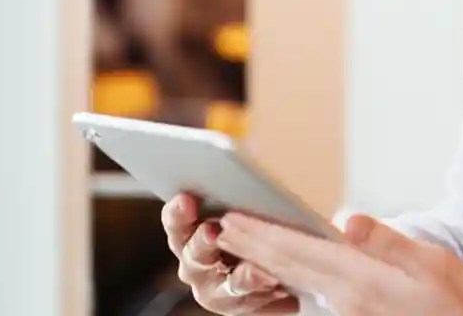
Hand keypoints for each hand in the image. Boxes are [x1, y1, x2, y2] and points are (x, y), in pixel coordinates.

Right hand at [161, 193, 297, 313]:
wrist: (276, 261)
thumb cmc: (257, 221)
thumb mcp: (248, 202)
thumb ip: (245, 191)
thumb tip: (266, 162)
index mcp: (190, 232)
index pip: (176, 221)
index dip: (178, 212)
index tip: (187, 199)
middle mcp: (195, 263)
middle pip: (194, 254)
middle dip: (203, 242)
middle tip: (214, 230)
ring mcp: (214, 289)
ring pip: (223, 286)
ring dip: (242, 278)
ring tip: (260, 270)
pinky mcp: (238, 307)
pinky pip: (249, 305)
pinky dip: (267, 297)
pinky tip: (286, 290)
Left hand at [217, 211, 462, 315]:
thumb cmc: (457, 309)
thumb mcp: (436, 266)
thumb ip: (388, 242)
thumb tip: (345, 218)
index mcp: (364, 281)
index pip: (301, 252)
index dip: (264, 235)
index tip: (234, 218)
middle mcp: (345, 302)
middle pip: (287, 269)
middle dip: (251, 247)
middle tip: (219, 229)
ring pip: (293, 286)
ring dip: (263, 263)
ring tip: (238, 246)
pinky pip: (308, 299)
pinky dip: (287, 281)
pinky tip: (275, 272)